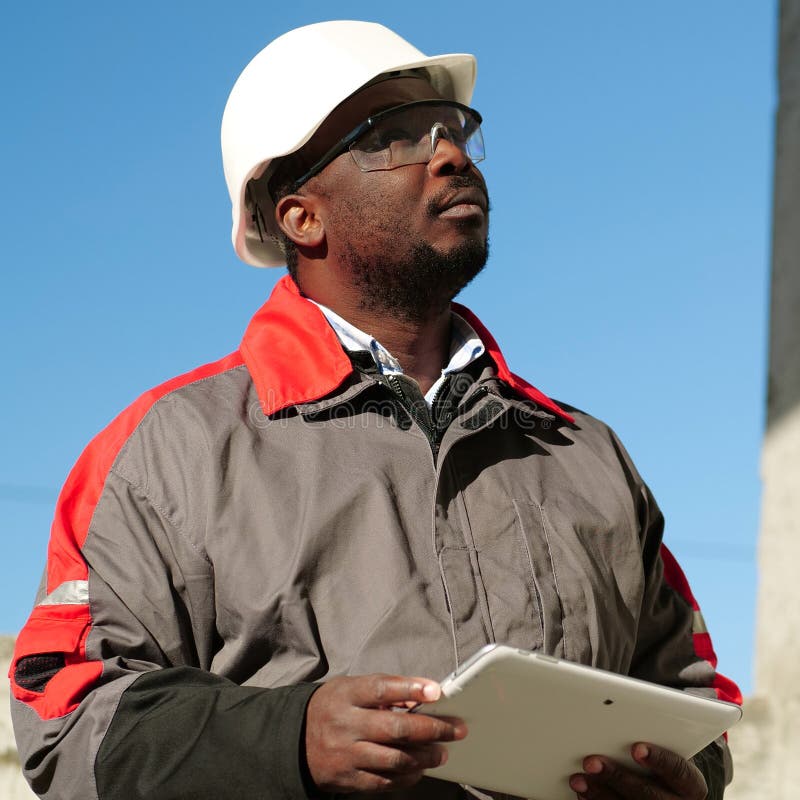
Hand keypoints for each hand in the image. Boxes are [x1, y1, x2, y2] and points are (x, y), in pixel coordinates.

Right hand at [305, 673, 466, 793]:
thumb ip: (383, 692)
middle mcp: (345, 724)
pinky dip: (407, 776)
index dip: (410, 689)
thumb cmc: (333, 707)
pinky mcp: (347, 779)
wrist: (295, 740)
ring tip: (442, 752)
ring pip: (394, 758)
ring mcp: (346, 754)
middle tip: (455, 729)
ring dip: (425, 756)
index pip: (381, 688)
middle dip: (431, 729)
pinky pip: (384, 781)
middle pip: (395, 727)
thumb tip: (421, 698)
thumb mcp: (350, 689)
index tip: (436, 691)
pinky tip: (420, 769)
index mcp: (346, 695)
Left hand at [569, 743, 707, 798]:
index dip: (658, 759)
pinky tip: (583, 792)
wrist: (668, 790)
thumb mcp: (667, 749)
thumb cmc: (662, 760)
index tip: (636, 748)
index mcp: (691, 784)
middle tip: (592, 761)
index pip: (679, 771)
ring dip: (601, 793)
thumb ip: (654, 737)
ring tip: (580, 778)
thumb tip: (619, 714)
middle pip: (650, 796)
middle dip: (618, 777)